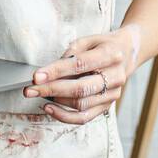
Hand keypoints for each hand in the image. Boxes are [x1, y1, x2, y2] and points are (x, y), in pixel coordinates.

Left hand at [23, 24, 142, 123]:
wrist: (127, 53)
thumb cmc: (103, 45)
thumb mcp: (88, 40)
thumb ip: (71, 54)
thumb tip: (50, 72)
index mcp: (111, 54)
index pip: (80, 65)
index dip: (56, 71)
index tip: (36, 76)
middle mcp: (115, 76)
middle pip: (80, 88)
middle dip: (51, 89)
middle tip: (30, 89)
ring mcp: (113, 93)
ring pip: (81, 104)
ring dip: (56, 102)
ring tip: (39, 94)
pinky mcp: (107, 106)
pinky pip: (84, 117)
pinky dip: (64, 116)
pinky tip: (49, 107)